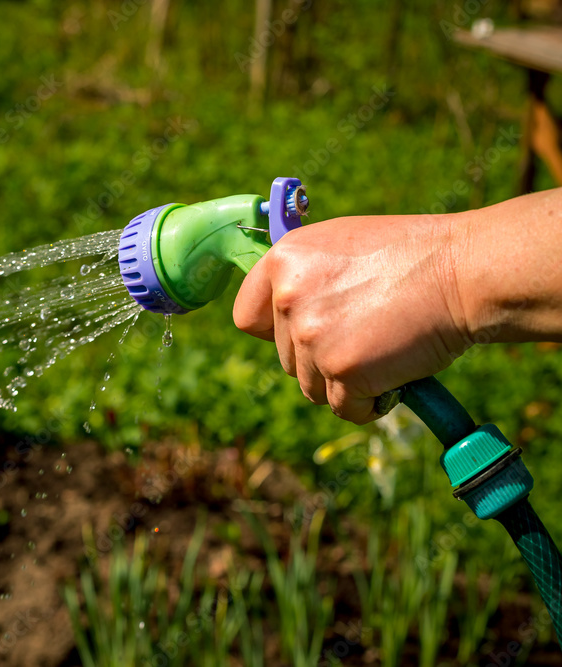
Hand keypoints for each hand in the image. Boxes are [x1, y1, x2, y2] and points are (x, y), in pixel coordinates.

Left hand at [232, 213, 470, 422]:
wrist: (464, 272)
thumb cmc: (412, 255)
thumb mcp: (340, 246)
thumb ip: (304, 276)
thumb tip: (282, 308)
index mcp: (284, 261)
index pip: (247, 318)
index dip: (273, 332)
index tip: (300, 334)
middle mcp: (288, 298)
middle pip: (285, 357)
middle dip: (319, 358)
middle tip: (366, 336)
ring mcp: (311, 337)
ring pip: (311, 387)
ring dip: (344, 382)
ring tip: (384, 351)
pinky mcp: (341, 371)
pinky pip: (344, 408)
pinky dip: (369, 403)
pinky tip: (394, 376)